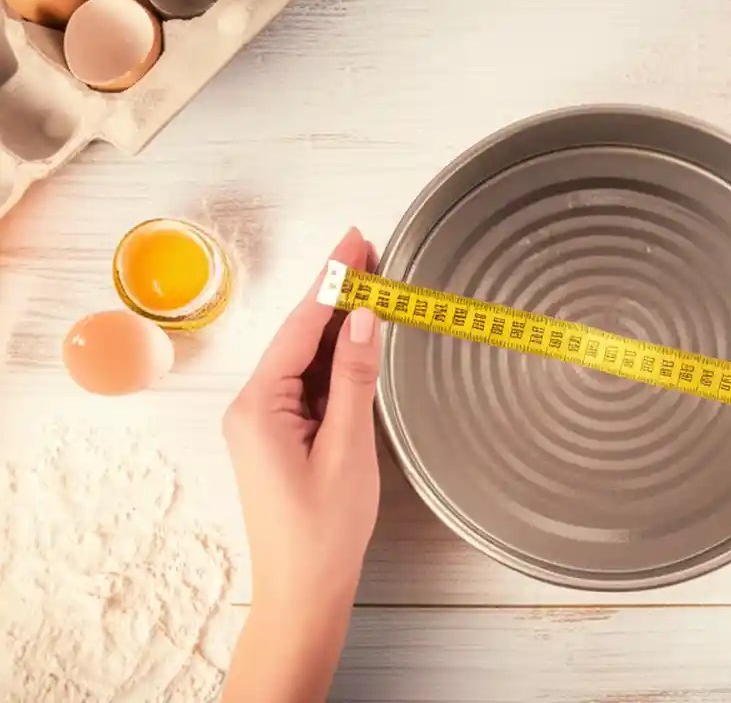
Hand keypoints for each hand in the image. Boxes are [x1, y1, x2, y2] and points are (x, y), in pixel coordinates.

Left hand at [221, 228, 381, 701]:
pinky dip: (335, 362)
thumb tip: (365, 319)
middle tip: (371, 251)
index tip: (355, 240)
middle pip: (300, 337)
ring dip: (339, 327)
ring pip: (305, 360)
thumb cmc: (323, 532)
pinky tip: (358, 342)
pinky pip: (308, 385)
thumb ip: (355, 379)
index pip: (301, 327)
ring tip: (374, 286)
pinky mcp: (279, 437)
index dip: (331, 280)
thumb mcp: (347, 450)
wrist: (302, 592)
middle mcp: (252, 407)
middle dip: (336, 294)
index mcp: (258, 406)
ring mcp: (263, 423)